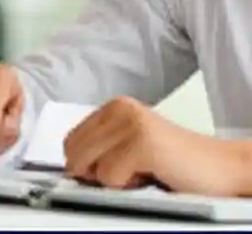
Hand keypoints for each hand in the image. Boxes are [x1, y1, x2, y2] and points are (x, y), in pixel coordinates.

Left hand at [64, 96, 251, 194]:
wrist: (225, 167)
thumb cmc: (179, 163)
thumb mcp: (131, 146)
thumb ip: (101, 148)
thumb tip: (68, 167)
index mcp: (114, 107)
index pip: (69, 141)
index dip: (84, 164)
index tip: (109, 169)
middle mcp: (120, 109)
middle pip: (73, 153)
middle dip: (96, 173)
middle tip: (132, 172)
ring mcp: (131, 124)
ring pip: (90, 167)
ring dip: (116, 181)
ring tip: (146, 171)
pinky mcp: (142, 143)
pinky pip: (110, 177)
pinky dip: (129, 186)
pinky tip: (153, 174)